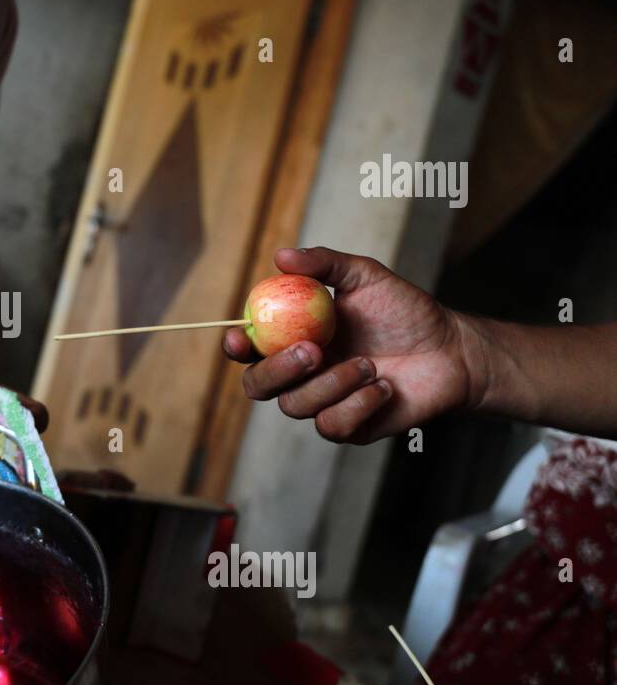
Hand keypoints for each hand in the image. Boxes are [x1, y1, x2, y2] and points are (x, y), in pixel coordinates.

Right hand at [223, 247, 482, 443]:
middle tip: (313, 351)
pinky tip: (384, 387)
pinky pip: (331, 426)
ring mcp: (321, 403)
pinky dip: (357, 405)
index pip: (249, 349)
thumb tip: (281, 257)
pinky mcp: (347, 428)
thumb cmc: (404, 311)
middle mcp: (300, 374)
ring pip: (296, 406)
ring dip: (333, 384)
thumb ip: (323, 265)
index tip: (240, 337)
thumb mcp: (364, 276)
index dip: (236, 347)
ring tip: (371, 364)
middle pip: (258, 385)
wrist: (449, 350)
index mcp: (292, 339)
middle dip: (279, 370)